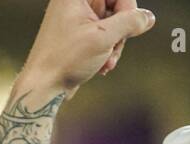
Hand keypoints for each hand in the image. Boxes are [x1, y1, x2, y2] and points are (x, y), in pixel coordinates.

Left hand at [20, 0, 154, 95]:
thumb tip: (148, 17)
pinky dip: (106, 50)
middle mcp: (73, 3)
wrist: (41, 89)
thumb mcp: (104, 38)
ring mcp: (75, 20)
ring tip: (107, 62)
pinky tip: (102, 67)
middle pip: (115, 5)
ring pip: (111, 23)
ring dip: (115, 44)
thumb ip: (131, 22)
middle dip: (121, 30)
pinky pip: (102, 36)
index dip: (126, 6)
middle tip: (114, 48)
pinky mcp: (77, 36)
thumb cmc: (64, 60)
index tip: (129, 26)